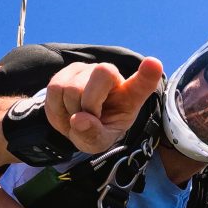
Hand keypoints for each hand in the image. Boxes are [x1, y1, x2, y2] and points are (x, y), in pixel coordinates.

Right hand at [44, 58, 164, 153]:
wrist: (75, 125)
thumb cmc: (97, 131)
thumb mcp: (99, 142)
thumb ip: (93, 135)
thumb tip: (79, 120)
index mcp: (130, 96)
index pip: (143, 83)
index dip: (147, 75)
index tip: (153, 65)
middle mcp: (112, 76)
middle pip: (100, 75)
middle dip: (89, 104)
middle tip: (88, 120)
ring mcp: (89, 70)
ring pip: (72, 86)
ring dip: (70, 110)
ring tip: (77, 117)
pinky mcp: (67, 71)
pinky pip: (54, 90)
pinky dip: (56, 109)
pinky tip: (65, 112)